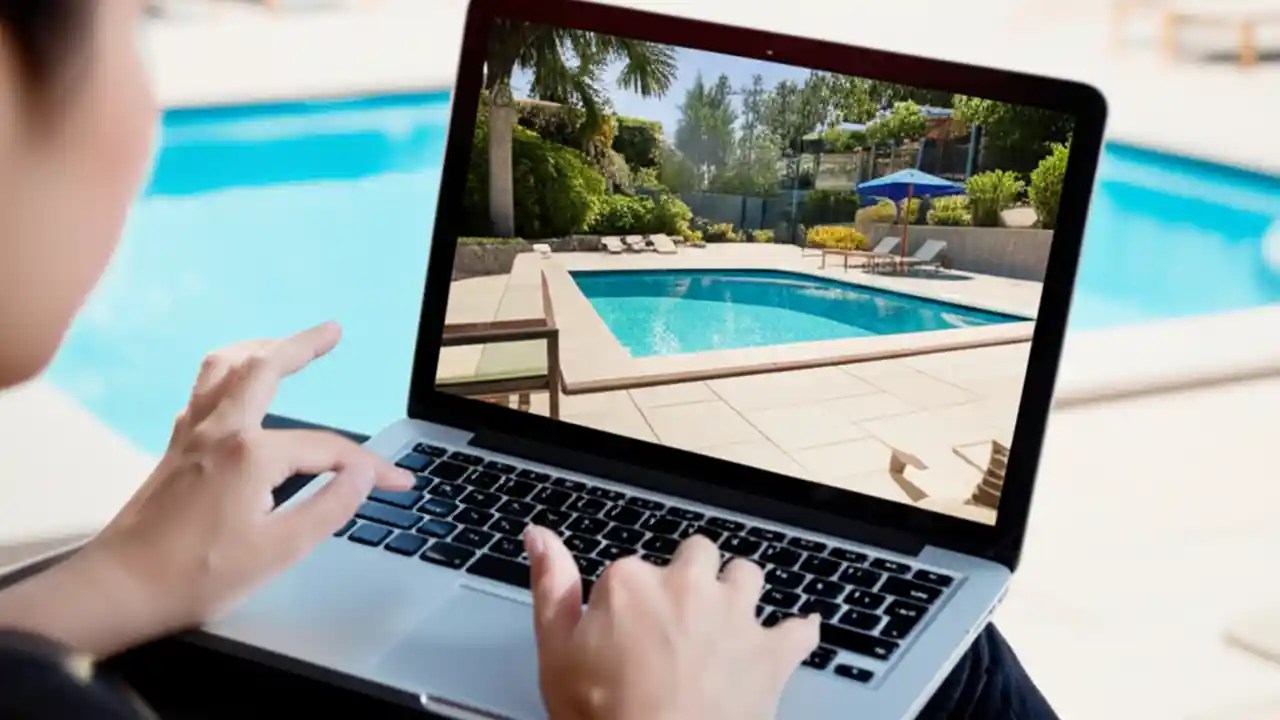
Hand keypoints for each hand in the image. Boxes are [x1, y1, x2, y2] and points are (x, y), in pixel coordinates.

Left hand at [0, 322, 411, 655]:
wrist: (118, 590)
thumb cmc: (198, 577)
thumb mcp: (278, 552)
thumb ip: (328, 508)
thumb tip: (363, 477)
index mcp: (251, 455)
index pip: (327, 449)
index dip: (369, 466)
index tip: (401, 482)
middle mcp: (220, 432)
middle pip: (266, 369)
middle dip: (303, 345)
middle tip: (333, 330)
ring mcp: (191, 437)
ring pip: (222, 370)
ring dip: (257, 349)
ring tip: (282, 344)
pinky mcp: (174, 451)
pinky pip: (201, 393)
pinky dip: (225, 377)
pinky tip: (235, 390)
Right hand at [525, 527, 819, 719]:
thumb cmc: (602, 717)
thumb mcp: (554, 652)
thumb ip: (550, 585)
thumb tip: (539, 535)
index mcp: (631, 582)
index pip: (630, 568)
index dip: (628, 600)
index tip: (623, 630)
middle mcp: (688, 586)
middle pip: (697, 555)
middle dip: (691, 578)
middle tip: (677, 618)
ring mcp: (735, 617)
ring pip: (747, 576)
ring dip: (739, 591)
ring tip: (726, 618)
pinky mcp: (770, 654)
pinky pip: (799, 630)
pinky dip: (797, 632)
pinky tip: (796, 633)